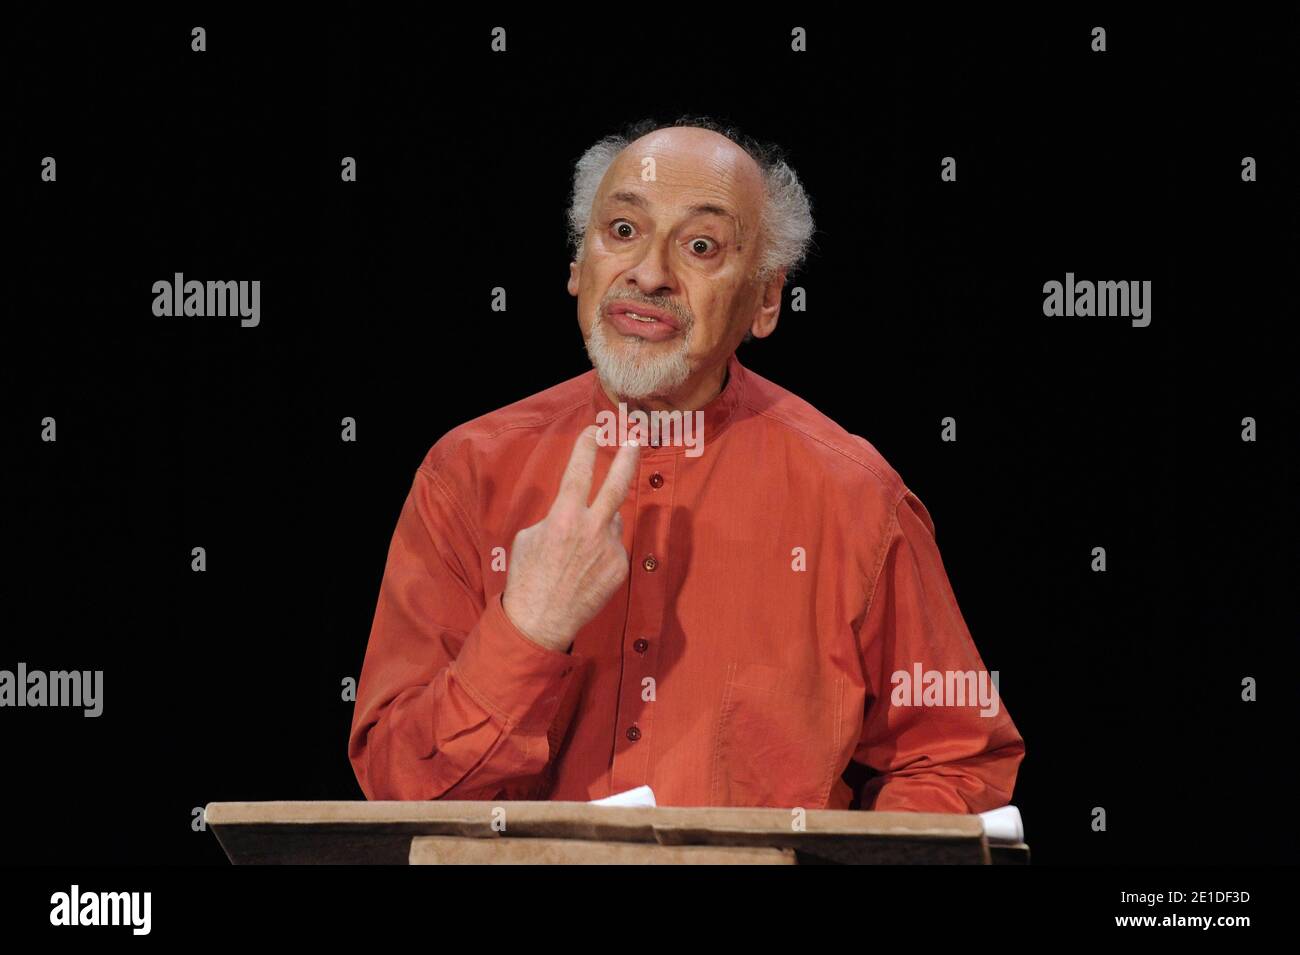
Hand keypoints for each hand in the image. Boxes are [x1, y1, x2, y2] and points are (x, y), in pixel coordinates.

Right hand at [501, 425, 639, 651]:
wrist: (541, 621)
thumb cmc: (528, 577)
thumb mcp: (530, 537)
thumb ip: (557, 518)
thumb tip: (574, 512)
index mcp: (564, 518)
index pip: (578, 473)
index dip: (586, 448)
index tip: (593, 431)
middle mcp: (591, 530)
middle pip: (617, 486)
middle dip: (627, 460)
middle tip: (634, 443)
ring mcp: (609, 550)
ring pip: (611, 523)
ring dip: (599, 527)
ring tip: (577, 552)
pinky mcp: (620, 568)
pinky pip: (614, 548)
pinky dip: (602, 551)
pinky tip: (585, 570)